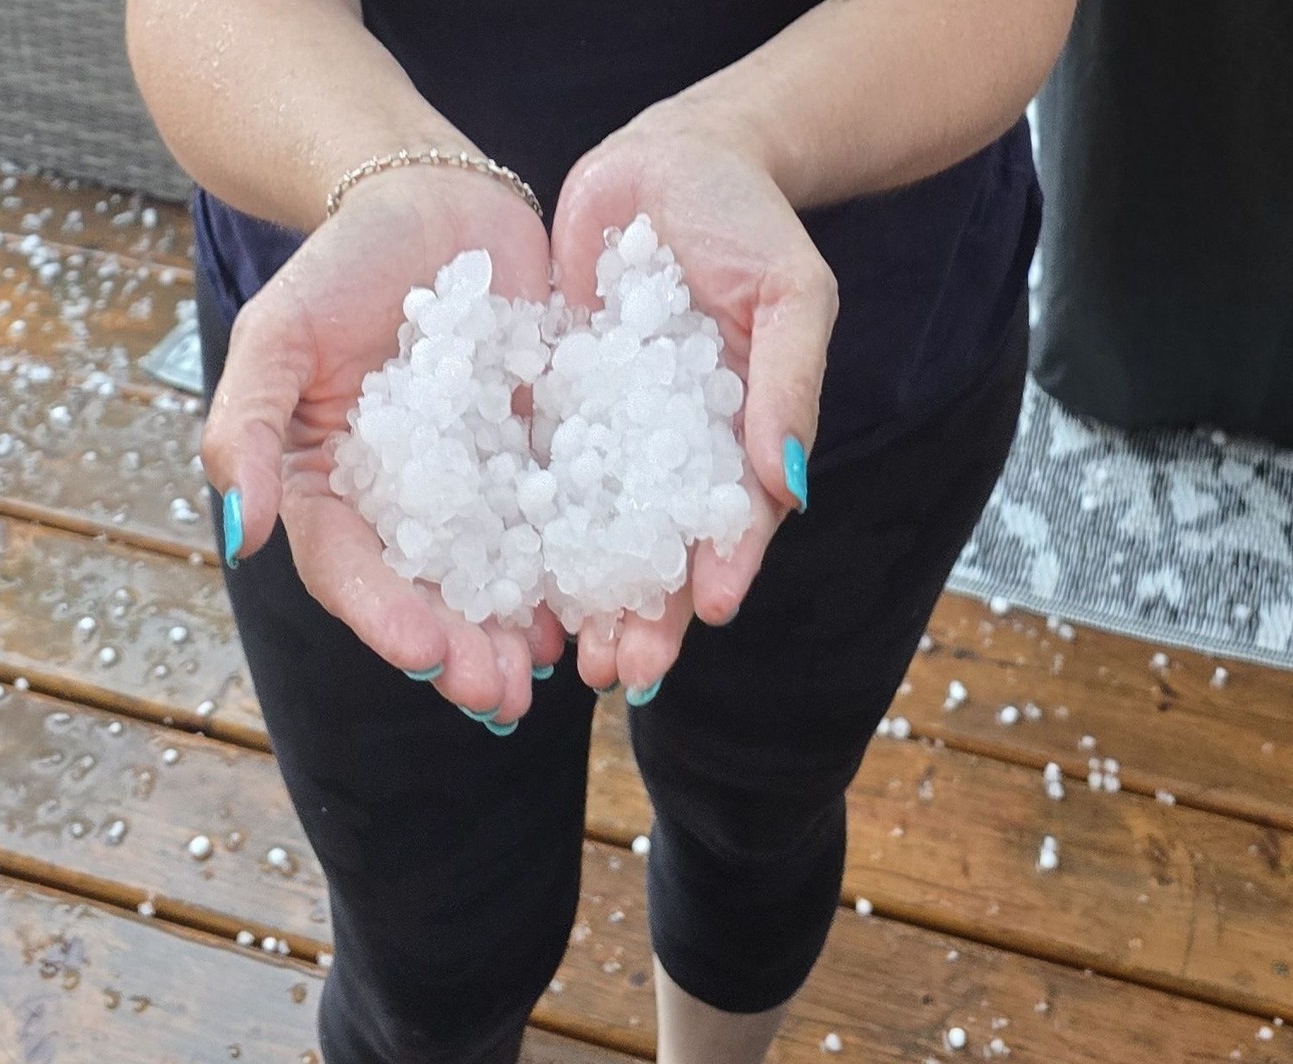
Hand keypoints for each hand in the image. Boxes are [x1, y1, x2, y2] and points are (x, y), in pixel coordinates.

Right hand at [203, 166, 565, 724]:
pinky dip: (573, 570)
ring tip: (548, 673)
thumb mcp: (279, 332)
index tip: (425, 651)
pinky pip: (556, 524)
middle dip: (462, 650)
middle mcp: (402, 506)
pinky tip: (595, 606)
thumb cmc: (343, 262)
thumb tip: (239, 533)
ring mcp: (473, 489)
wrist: (438, 204)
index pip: (350, 569)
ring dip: (517, 631)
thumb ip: (248, 427)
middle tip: (500, 696)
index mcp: (330, 490)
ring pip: (494, 577)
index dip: (385, 615)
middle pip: (428, 592)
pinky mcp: (537, 460)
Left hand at [550, 101, 838, 696]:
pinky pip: (537, 478)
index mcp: (737, 437)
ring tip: (564, 659)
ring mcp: (612, 435)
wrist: (671, 160)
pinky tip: (500, 581)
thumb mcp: (792, 292)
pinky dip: (524, 533)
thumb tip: (788, 485)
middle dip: (644, 614)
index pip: (733, 520)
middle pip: (659, 549)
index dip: (722, 567)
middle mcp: (671, 452)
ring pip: (593, 533)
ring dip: (582, 598)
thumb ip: (788, 385)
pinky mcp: (556, 409)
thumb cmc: (749, 220)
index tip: (706, 613)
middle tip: (620, 673)